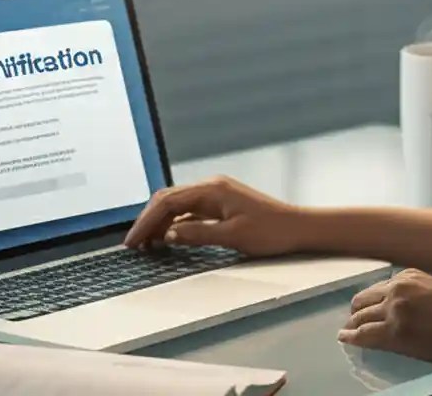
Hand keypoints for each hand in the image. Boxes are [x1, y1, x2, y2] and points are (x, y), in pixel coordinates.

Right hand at [123, 176, 304, 256]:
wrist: (298, 227)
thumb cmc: (271, 231)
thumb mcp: (233, 237)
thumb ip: (198, 234)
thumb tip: (169, 235)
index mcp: (212, 189)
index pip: (167, 202)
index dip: (146, 222)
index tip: (133, 241)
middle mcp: (211, 186)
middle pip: (168, 199)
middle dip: (148, 221)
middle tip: (134, 245)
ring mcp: (216, 194)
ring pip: (177, 204)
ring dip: (160, 222)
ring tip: (147, 244)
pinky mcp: (221, 203)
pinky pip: (190, 210)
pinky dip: (176, 223)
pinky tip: (169, 239)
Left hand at [338, 269, 431, 369]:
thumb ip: (414, 295)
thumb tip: (399, 311)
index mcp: (409, 275)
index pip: (378, 288)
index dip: (370, 302)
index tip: (365, 310)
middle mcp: (397, 287)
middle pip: (364, 300)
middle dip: (357, 312)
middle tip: (354, 323)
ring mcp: (393, 309)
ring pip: (360, 318)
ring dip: (353, 326)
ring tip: (347, 332)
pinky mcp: (392, 332)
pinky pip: (363, 334)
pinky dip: (351, 337)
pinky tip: (345, 338)